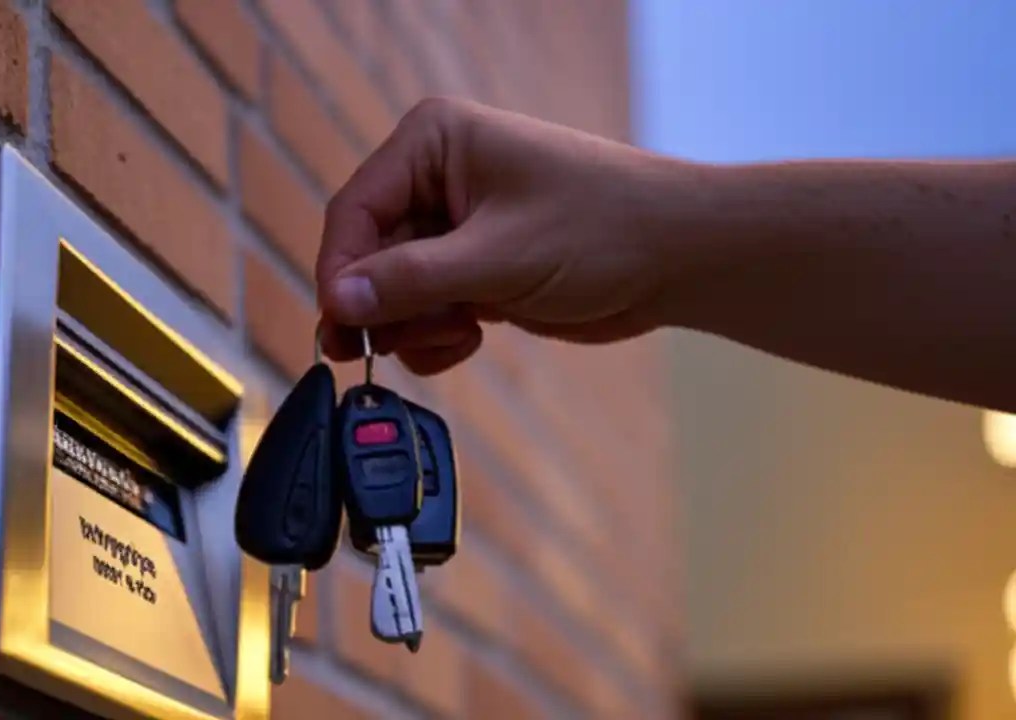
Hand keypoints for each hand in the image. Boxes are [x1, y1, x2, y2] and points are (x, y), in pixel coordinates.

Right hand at [315, 97, 690, 374]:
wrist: (677, 257)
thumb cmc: (602, 227)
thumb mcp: (497, 256)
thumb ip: (412, 280)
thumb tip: (339, 301)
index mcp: (434, 142)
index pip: (354, 209)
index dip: (340, 271)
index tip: (340, 323)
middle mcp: (437, 178)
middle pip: (368, 255)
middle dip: (382, 307)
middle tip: (383, 349)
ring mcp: (456, 226)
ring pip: (393, 290)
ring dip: (414, 326)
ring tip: (458, 334)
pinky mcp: (475, 268)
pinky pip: (426, 309)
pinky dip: (437, 335)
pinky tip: (472, 338)